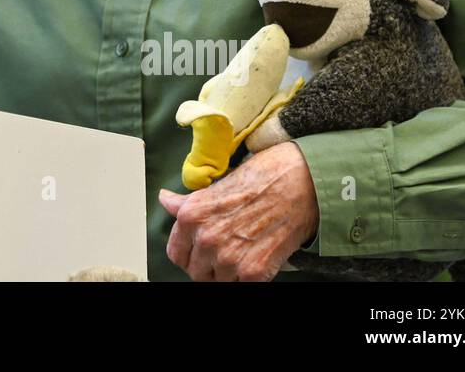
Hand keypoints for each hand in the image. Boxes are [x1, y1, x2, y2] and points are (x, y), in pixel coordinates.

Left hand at [159, 140, 318, 280]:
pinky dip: (249, 277)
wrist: (298, 184)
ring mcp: (229, 258)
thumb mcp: (215, 187)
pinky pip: (242, 286)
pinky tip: (257, 257)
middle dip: (208, 265)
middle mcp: (206, 239)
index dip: (188, 254)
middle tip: (225, 252)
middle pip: (196, 273)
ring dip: (228, 273)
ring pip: (218, 282)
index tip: (198, 252)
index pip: (176, 254)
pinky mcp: (254, 272)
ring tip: (243, 252)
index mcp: (191, 217)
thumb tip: (165, 201)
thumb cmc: (259, 179)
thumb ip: (187, 202)